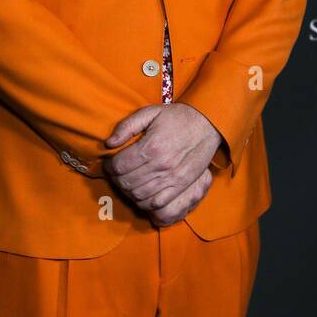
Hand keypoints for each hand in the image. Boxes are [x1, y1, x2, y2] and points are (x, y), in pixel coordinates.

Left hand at [103, 103, 222, 216]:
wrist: (207, 123)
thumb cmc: (177, 117)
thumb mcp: (150, 112)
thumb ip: (127, 126)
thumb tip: (109, 143)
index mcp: (151, 147)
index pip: (119, 166)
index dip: (108, 166)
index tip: (108, 163)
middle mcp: (161, 165)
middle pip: (127, 183)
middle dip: (116, 180)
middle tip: (115, 173)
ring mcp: (172, 178)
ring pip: (139, 196)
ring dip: (128, 192)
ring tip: (126, 182)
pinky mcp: (182, 185)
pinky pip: (158, 204)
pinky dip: (144, 203)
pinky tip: (141, 194)